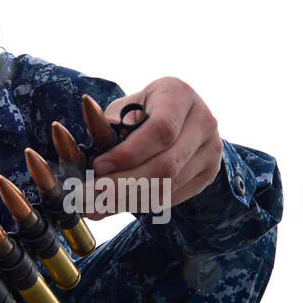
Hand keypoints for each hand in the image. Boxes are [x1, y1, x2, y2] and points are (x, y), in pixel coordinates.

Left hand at [87, 77, 222, 218]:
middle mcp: (203, 120)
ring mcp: (211, 149)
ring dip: (129, 200)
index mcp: (179, 95)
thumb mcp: (124, 109)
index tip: (98, 167)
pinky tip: (119, 203)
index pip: (160, 130)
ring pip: (168, 186)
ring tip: (98, 207)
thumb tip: (93, 157)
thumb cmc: (143, 111)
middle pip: (166, 165)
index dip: (129, 154)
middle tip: (91, 198)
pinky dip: (142, 203)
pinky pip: (173, 196)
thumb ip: (108, 128)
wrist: (177, 119)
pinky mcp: (209, 172)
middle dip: (124, 185)